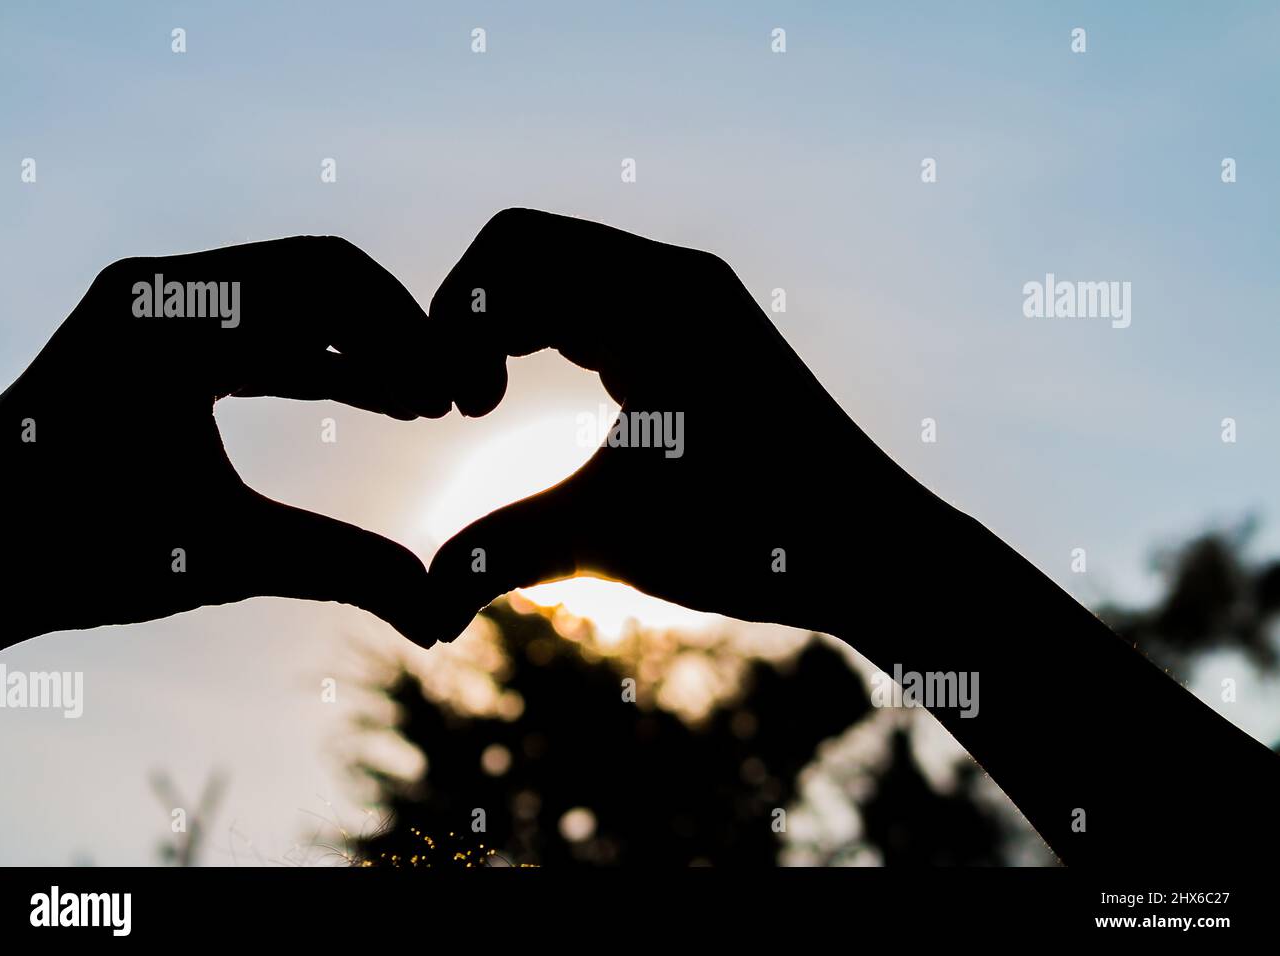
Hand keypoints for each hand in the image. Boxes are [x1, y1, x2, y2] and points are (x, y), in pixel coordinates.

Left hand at [0, 237, 446, 649]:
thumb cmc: (78, 553)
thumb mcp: (229, 556)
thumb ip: (344, 569)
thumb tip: (437, 620)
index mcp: (174, 317)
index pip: (328, 282)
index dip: (406, 337)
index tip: (452, 400)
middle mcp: (159, 289)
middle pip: (318, 273)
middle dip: (392, 335)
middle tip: (444, 398)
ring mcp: (151, 302)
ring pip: (291, 296)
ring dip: (359, 346)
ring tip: (418, 406)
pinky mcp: (150, 329)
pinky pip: (258, 323)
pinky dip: (317, 357)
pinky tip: (369, 398)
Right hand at [427, 209, 950, 643]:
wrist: (874, 549)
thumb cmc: (756, 538)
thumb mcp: (610, 540)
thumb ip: (500, 556)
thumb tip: (421, 611)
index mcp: (655, 298)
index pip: (511, 250)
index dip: (452, 323)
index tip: (456, 413)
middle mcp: (676, 278)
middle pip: (527, 247)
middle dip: (472, 319)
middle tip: (463, 407)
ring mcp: (693, 299)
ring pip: (561, 270)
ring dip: (508, 326)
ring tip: (488, 407)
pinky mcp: (701, 329)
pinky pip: (598, 298)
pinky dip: (549, 335)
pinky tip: (540, 403)